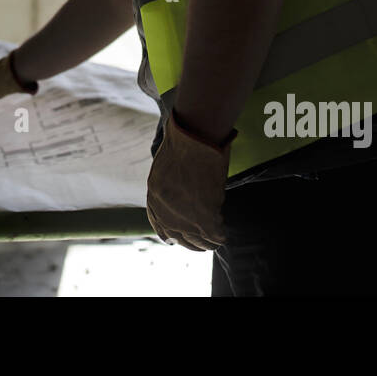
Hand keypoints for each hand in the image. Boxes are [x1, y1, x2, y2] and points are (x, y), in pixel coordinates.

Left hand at [145, 110, 231, 251]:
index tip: (177, 239)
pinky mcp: (203, 213)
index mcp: (154, 192)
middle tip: (203, 243)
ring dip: (207, 242)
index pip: (159, 224)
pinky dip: (219, 235)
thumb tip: (181, 200)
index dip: (170, 234)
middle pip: (178, 236)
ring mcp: (183, 212)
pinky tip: (222, 232)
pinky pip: (213, 234)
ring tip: (216, 238)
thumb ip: (170, 186)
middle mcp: (165, 206)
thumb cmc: (187, 141)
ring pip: (196, 239)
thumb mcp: (168, 165)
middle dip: (191, 242)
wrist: (196, 132)